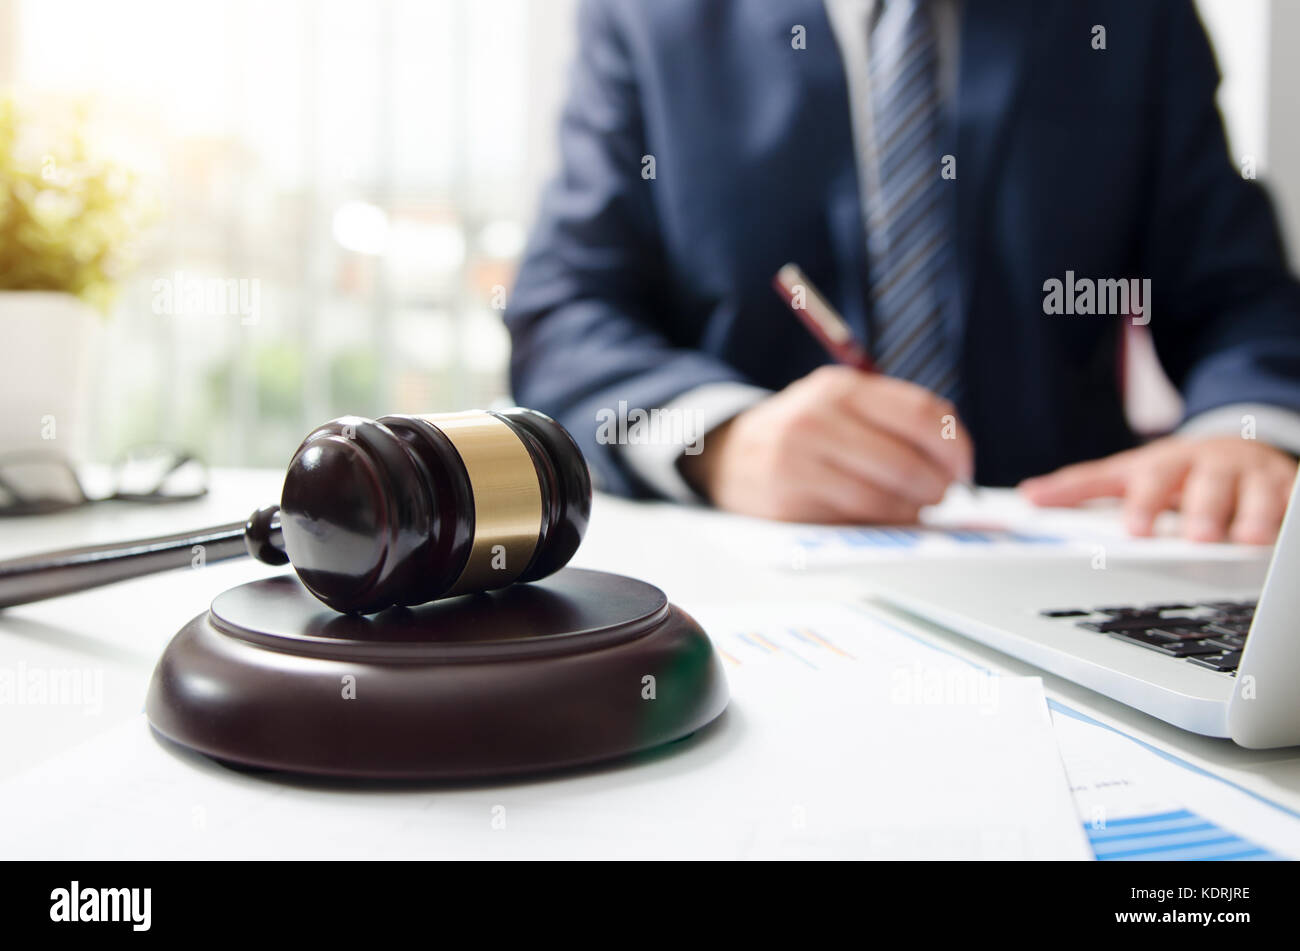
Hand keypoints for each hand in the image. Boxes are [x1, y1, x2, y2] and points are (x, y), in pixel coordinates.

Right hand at [679, 365, 973, 522]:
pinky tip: (883, 520)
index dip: (956, 447)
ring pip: (884, 501)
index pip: (922, 415)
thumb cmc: (803, 432)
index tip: (964, 468)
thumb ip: (894, 418)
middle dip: (937, 488)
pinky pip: (855, 524)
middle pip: (907, 464)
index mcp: (839, 388)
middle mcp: (816, 420)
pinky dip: (881, 528)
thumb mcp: (839, 403)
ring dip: (912, 513)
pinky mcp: (788, 503)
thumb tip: (957, 460)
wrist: (727, 455)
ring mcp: (798, 463)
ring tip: (914, 510)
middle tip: (941, 496)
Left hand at [1019, 435, 1297, 543]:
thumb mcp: (1127, 474)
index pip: (1150, 480)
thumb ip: (1080, 488)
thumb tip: (1029, 495)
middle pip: (1206, 484)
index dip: (1142, 503)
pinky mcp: (1286, 486)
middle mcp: (1209, 465)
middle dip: (1201, 508)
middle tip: (1196, 535)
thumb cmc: (1171, 473)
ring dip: (1252, 513)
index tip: (1135, 528)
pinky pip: (1293, 499)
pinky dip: (1291, 511)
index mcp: (1165, 463)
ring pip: (1256, 491)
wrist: (1234, 450)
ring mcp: (1251, 475)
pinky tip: (1288, 530)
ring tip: (1246, 537)